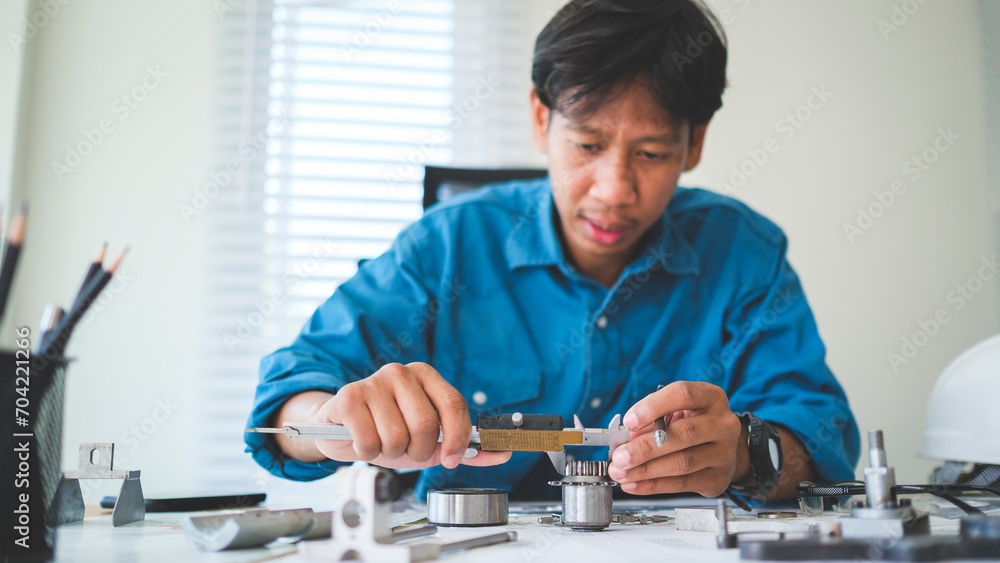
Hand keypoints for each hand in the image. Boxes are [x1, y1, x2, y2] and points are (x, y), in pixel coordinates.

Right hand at [312, 362, 510, 469]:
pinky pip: (370, 440)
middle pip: (426, 424)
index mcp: (426, 376)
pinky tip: (362, 440)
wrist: (340, 428)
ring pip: (398, 436)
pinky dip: (368, 451)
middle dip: (418, 450)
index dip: (456, 438)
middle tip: (407, 451)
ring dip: (391, 453)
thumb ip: (464, 446)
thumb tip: (502, 451)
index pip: (454, 404)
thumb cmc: (387, 431)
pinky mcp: (349, 396)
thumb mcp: (429, 441)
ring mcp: (374, 381)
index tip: (450, 458)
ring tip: (382, 443)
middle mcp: (401, 372)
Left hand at [607, 381, 746, 496]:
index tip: (629, 421)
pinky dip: (653, 485)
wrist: (723, 448)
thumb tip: (623, 440)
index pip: (683, 395)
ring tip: (621, 472)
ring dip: (645, 470)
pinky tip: (634, 484)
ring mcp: (724, 452)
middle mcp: (723, 423)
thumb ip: (651, 422)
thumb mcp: (675, 413)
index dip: (653, 406)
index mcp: (710, 397)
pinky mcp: (718, 478)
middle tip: (620, 456)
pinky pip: (682, 484)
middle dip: (645, 447)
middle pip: (683, 434)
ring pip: (682, 462)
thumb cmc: (693, 424)